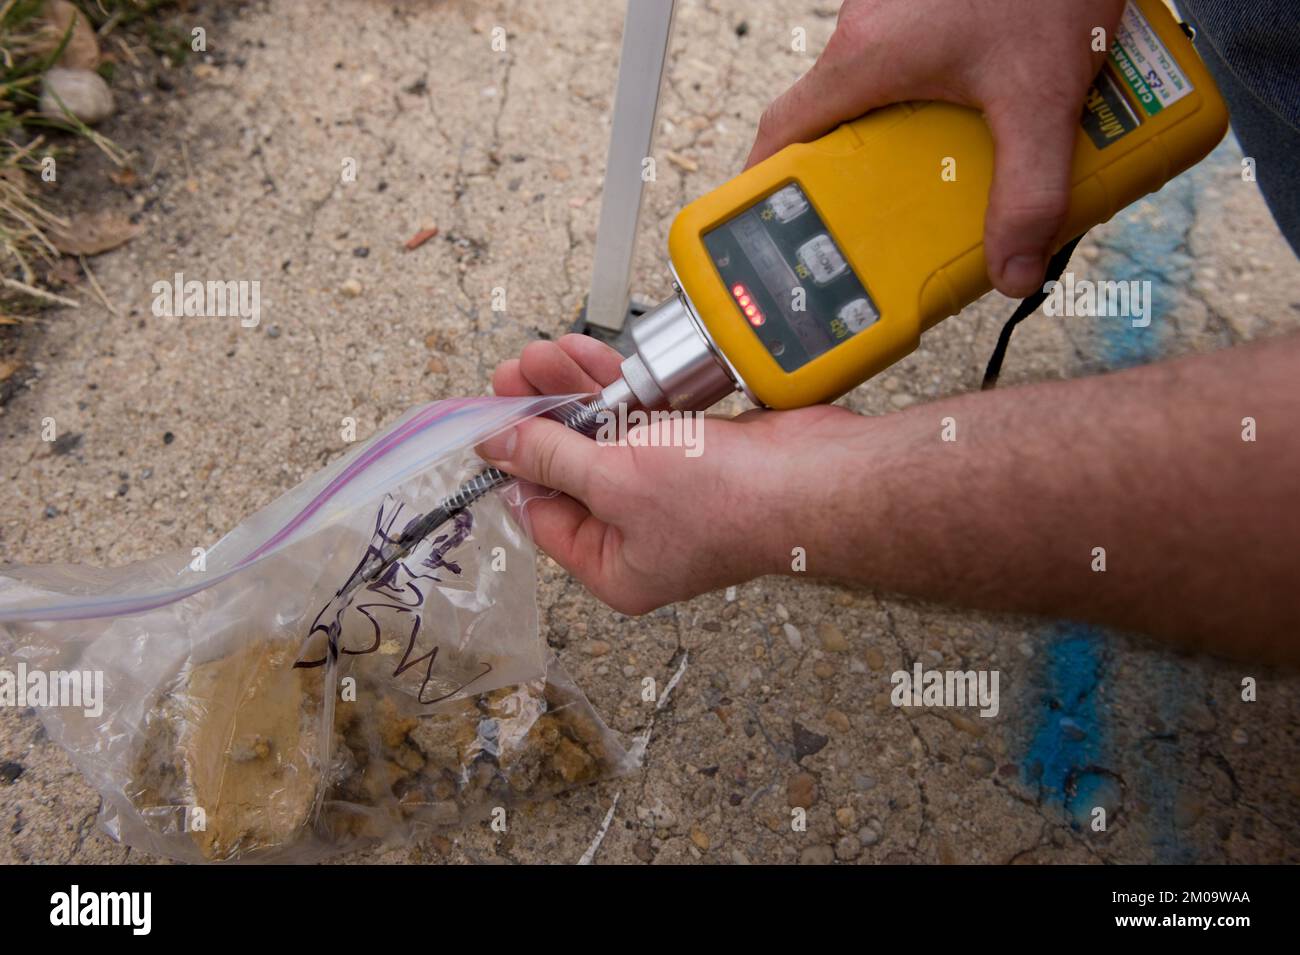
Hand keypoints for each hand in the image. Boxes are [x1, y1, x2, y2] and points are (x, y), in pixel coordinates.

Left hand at [481, 335, 856, 613]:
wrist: (813, 476)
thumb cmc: (726, 501)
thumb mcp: (615, 479)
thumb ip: (552, 457)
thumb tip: (498, 445)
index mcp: (616, 566)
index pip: (543, 513)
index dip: (514, 463)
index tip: (490, 419)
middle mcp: (639, 535)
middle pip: (569, 469)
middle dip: (540, 416)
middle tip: (511, 376)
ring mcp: (667, 492)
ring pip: (602, 437)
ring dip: (571, 393)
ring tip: (539, 355)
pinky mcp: (693, 452)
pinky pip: (638, 419)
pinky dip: (615, 389)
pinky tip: (585, 357)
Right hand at [746, 0, 1125, 297]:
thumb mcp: (1041, 94)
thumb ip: (1030, 189)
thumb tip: (1013, 270)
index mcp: (866, 56)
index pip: (787, 129)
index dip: (767, 181)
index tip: (764, 221)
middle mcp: (868, 28)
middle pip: (836, 118)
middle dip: (858, 171)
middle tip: (885, 213)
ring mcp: (897, 8)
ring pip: (878, 88)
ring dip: (904, 132)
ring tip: (951, 162)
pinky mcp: (931, 2)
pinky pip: (913, 59)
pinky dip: (935, 94)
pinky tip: (985, 108)